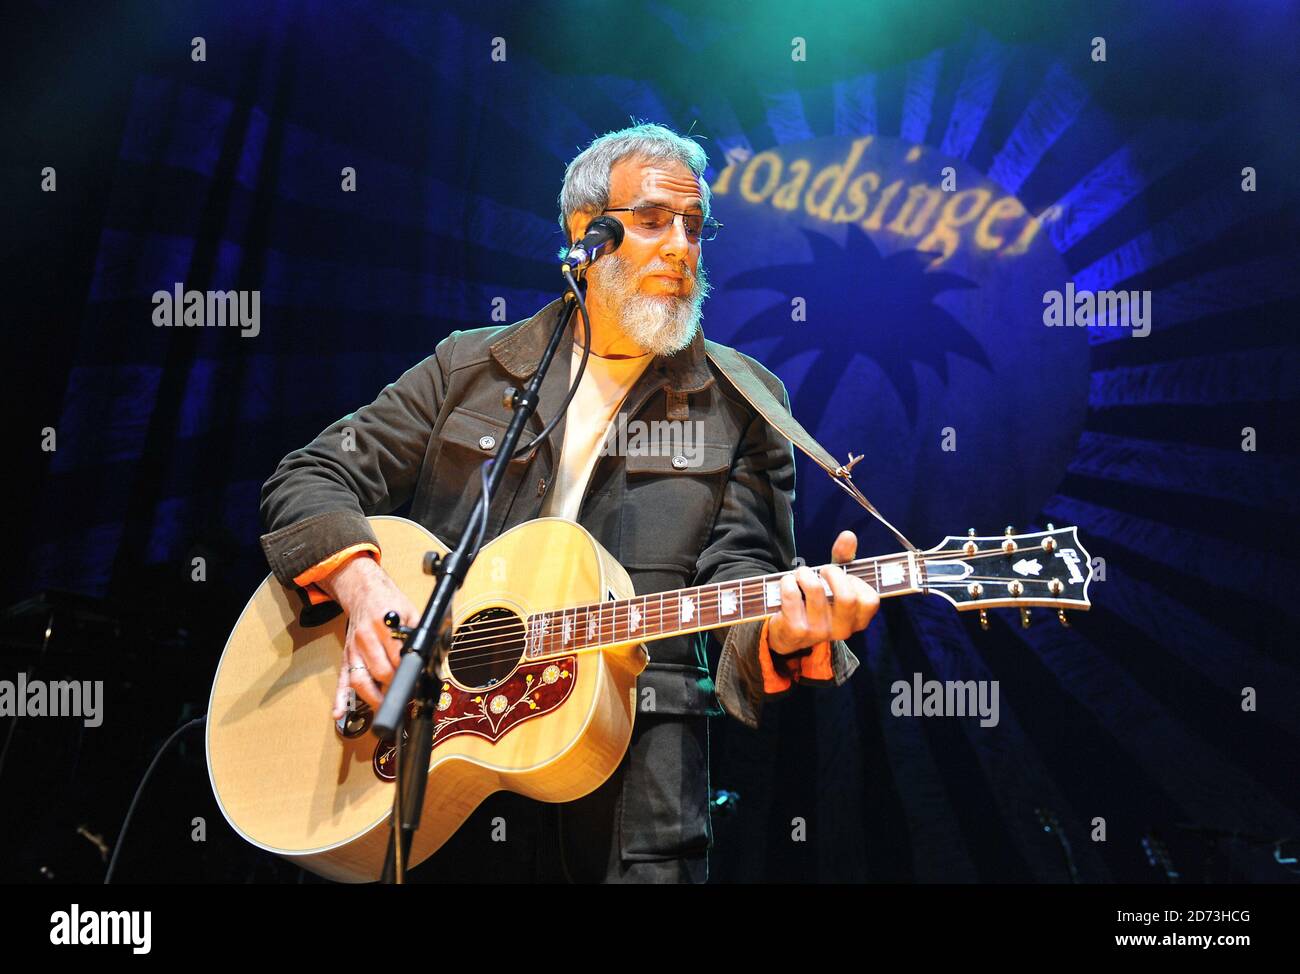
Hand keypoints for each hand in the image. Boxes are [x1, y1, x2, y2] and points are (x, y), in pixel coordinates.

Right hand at [318, 556, 419, 719]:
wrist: (364, 591)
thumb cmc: (389, 603)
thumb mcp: (411, 612)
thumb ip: (419, 634)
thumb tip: (430, 656)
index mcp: (384, 625)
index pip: (396, 658)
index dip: (407, 674)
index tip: (415, 684)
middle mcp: (365, 638)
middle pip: (379, 672)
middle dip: (394, 688)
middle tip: (405, 696)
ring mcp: (353, 649)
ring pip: (359, 680)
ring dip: (373, 698)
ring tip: (385, 708)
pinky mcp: (346, 657)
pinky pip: (341, 680)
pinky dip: (340, 698)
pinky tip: (340, 712)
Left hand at [766, 530, 878, 654]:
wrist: (787, 632)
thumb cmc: (817, 602)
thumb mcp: (834, 582)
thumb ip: (844, 559)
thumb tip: (848, 536)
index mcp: (858, 620)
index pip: (870, 600)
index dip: (855, 581)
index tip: (843, 576)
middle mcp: (842, 630)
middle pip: (847, 597)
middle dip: (832, 574)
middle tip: (822, 570)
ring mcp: (820, 632)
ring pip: (816, 591)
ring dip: (805, 574)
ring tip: (801, 574)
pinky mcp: (797, 631)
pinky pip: (792, 597)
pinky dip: (787, 583)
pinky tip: (787, 583)